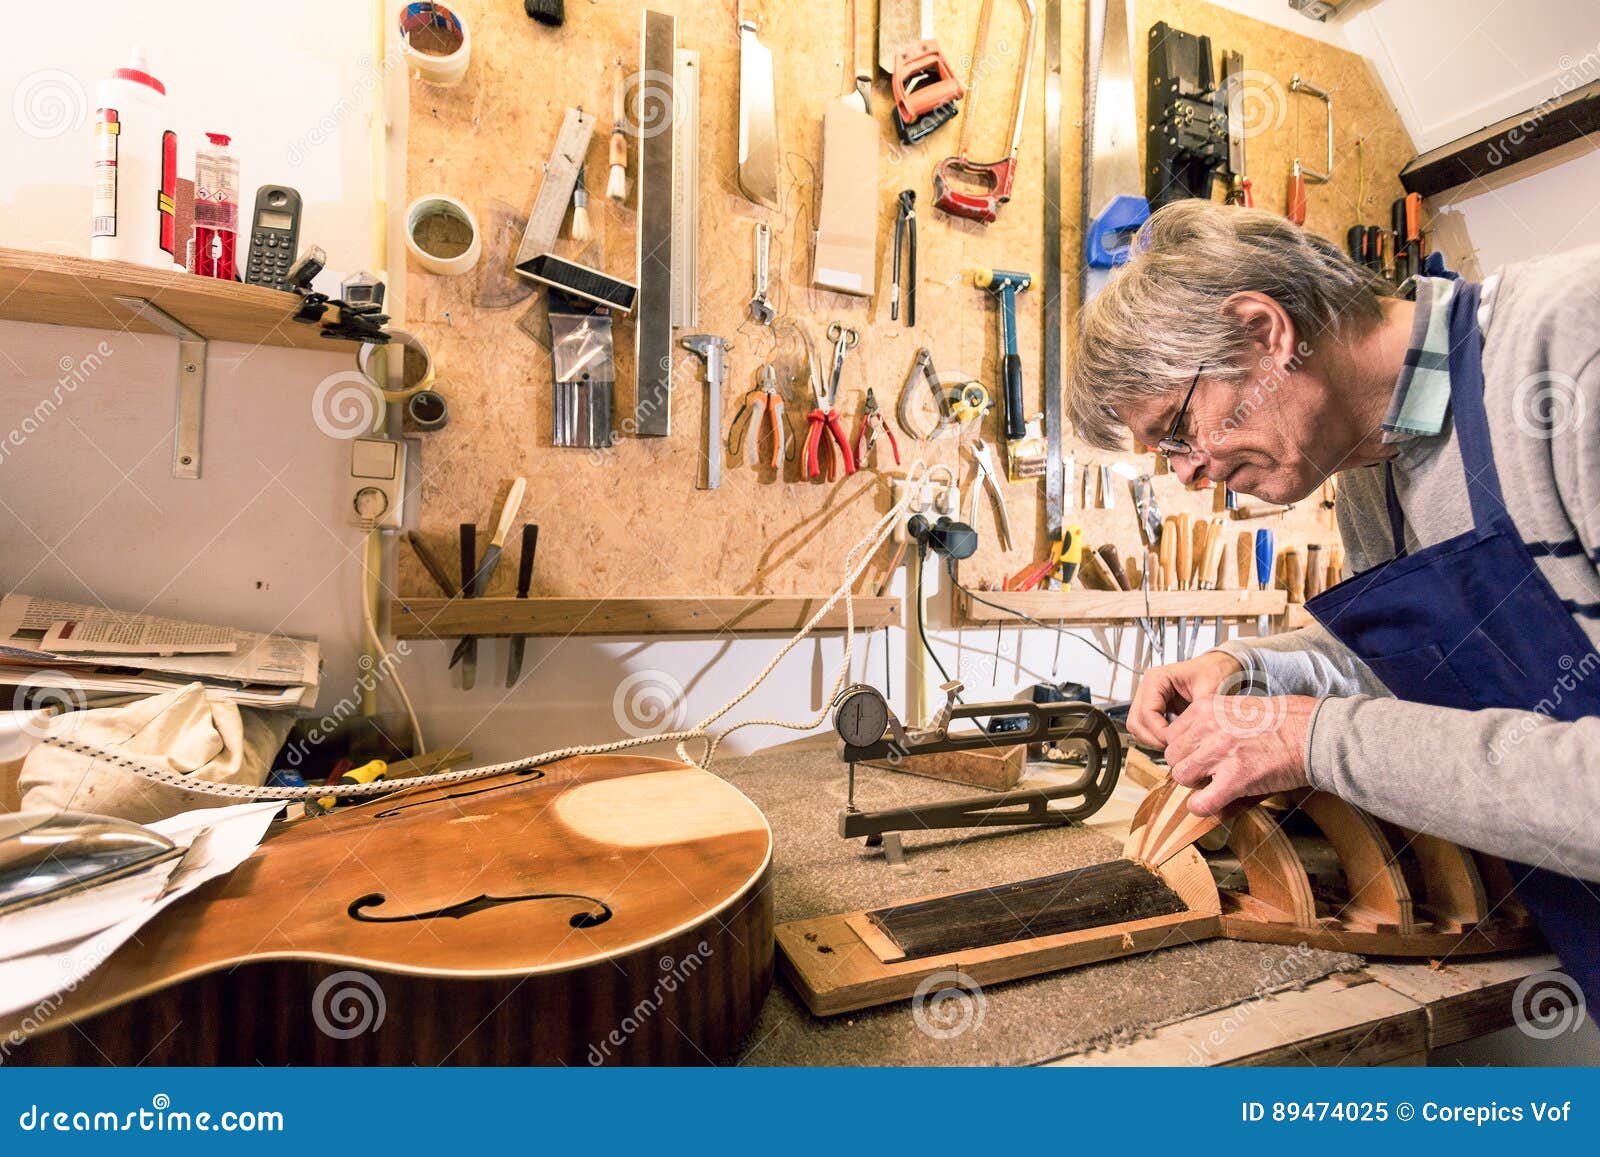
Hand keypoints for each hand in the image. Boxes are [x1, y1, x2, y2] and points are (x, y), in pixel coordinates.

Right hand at [1128, 651, 1244, 747]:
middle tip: (1173, 748)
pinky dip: (1158, 738)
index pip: (1146, 712)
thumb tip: (1189, 735)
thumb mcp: (1209, 690)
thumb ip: (1198, 713)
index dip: (1159, 731)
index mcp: (1156, 678)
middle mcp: (1148, 688)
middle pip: (1135, 722)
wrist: (1219, 668)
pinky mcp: (1155, 709)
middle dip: (1153, 738)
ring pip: (1137, 728)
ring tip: (1175, 744)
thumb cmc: (1214, 671)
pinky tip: (1176, 739)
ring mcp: (1149, 699)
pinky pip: (1147, 729)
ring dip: (1153, 740)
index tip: (1176, 741)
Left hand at [1164, 694, 1318, 815]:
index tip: (1198, 756)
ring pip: (1181, 777)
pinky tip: (1215, 803)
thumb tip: (1195, 744)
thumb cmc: (1283, 721)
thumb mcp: (1237, 708)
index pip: (1171, 734)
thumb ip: (1211, 722)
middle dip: (1188, 766)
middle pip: (1172, 756)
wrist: (1314, 732)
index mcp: (1205, 707)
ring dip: (1195, 785)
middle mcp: (1206, 727)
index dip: (1184, 749)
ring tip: (1215, 784)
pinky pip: (1201, 802)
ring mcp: (1219, 753)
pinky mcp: (1235, 778)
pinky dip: (1203, 807)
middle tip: (1208, 771)